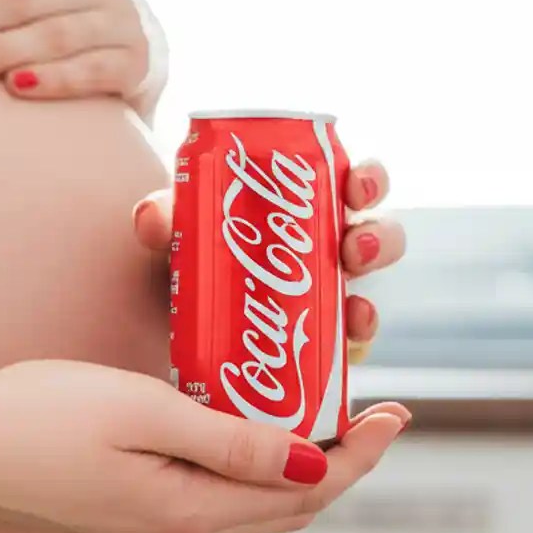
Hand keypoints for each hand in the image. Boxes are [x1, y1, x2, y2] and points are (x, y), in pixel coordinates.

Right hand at [0, 360, 408, 532]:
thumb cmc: (40, 417)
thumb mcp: (143, 412)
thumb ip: (228, 439)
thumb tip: (308, 458)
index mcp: (187, 512)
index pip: (305, 491)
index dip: (359, 454)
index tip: (395, 412)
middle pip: (290, 508)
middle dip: (342, 463)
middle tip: (372, 411)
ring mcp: (155, 532)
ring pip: (257, 509)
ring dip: (301, 469)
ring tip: (327, 417)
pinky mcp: (134, 516)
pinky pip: (220, 502)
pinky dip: (256, 473)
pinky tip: (256, 432)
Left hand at [132, 161, 404, 361]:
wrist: (168, 322)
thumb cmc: (184, 260)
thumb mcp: (174, 235)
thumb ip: (163, 220)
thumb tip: (152, 218)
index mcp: (308, 211)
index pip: (355, 186)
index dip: (370, 182)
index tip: (357, 187)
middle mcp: (325, 254)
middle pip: (376, 239)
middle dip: (379, 240)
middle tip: (353, 249)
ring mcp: (325, 303)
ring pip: (369, 294)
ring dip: (371, 301)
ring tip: (354, 305)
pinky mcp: (316, 348)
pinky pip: (348, 349)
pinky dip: (352, 348)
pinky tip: (345, 350)